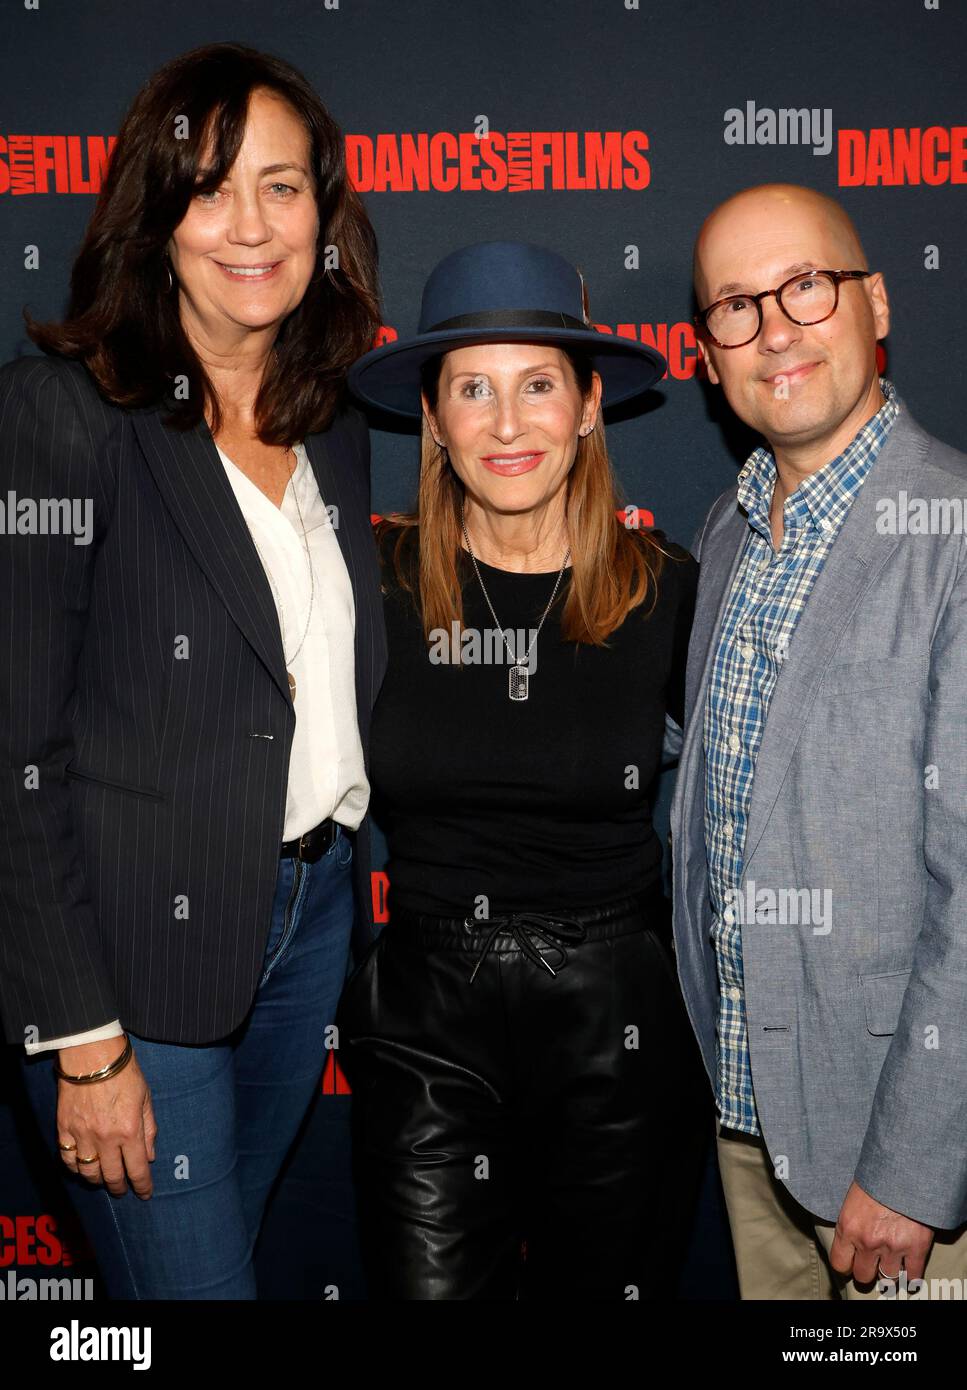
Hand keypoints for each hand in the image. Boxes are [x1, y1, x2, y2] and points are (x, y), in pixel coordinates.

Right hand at [55, 1036, 156, 1198]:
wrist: (92, 1054)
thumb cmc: (124, 1072)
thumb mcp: (146, 1098)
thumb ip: (149, 1129)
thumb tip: (150, 1156)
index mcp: (129, 1130)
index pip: (137, 1169)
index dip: (142, 1186)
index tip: (145, 1194)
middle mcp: (105, 1138)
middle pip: (112, 1176)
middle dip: (119, 1188)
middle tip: (123, 1190)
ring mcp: (82, 1135)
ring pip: (88, 1172)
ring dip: (97, 1180)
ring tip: (104, 1179)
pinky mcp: (64, 1129)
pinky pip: (68, 1158)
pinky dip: (75, 1167)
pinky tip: (82, 1167)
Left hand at [830, 1181, 933, 1283]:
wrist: (906, 1168)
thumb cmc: (878, 1177)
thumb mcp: (853, 1197)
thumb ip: (851, 1221)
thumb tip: (849, 1238)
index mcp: (848, 1227)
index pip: (839, 1264)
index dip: (846, 1265)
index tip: (852, 1262)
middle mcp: (868, 1241)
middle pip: (863, 1276)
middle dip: (868, 1269)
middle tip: (873, 1261)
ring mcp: (893, 1247)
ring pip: (888, 1278)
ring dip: (890, 1271)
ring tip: (892, 1262)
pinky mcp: (916, 1248)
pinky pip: (913, 1277)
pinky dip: (912, 1276)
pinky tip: (910, 1269)